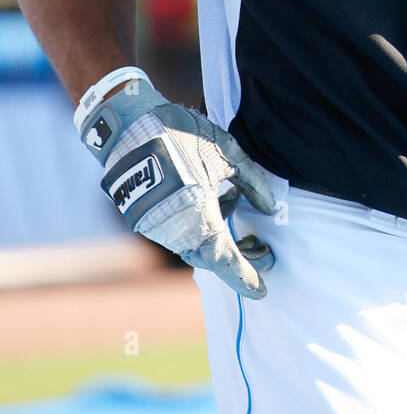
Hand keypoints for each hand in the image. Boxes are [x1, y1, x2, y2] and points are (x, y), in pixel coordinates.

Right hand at [76, 77, 276, 298]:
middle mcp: (172, 228)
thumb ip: (251, 182)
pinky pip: (179, 229)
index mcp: (195, 216)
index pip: (225, 259)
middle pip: (210, 254)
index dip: (244, 276)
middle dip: (238, 256)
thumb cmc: (181, 134)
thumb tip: (270, 207)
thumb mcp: (225, 152)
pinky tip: (219, 199)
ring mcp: (155, 224)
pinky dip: (201, 222)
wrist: (128, 123)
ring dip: (219, 235)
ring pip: (194, 242)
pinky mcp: (144, 214)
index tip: (262, 291)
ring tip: (240, 211)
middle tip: (264, 249)